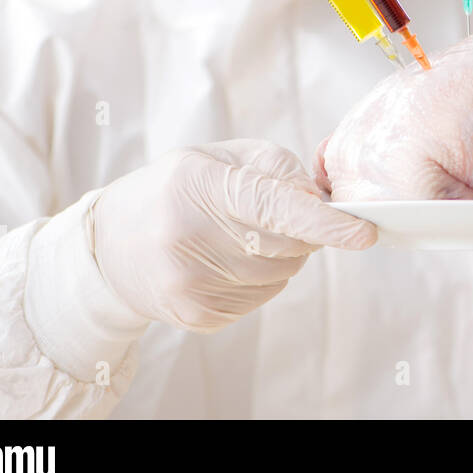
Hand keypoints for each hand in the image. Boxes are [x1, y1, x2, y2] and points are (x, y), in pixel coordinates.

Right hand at [90, 139, 374, 331]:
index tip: (362, 232)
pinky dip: (261, 279)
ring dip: (280, 256)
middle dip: (300, 231)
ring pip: (281, 274)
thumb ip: (278, 170)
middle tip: (272, 216)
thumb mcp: (220, 158)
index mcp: (198, 183)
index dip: (323, 223)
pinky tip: (227, 262)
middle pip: (288, 244)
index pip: (272, 207)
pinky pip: (262, 298)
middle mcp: (188, 236)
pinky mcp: (195, 314)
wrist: (110, 246)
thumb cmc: (177, 190)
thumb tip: (323, 203)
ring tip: (238, 237)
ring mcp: (189, 282)